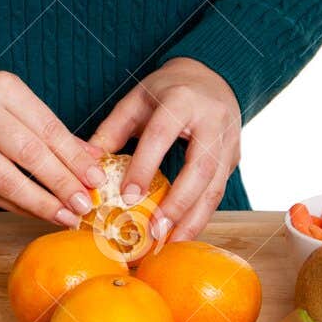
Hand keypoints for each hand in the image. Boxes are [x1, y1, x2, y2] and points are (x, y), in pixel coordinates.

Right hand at [0, 69, 107, 227]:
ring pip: (9, 180)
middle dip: (63, 183)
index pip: (47, 127)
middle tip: (86, 204)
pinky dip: (18, 207)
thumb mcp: (8, 99)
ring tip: (66, 216)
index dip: (74, 157)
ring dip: (42, 203)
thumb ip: (47, 127)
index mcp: (2, 88)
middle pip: (31, 154)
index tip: (96, 178)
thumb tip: (89, 158)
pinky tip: (37, 214)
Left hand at [90, 58, 241, 243]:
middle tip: (155, 232)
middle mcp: (212, 119)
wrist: (211, 77)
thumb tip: (86, 163)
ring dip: (194, 218)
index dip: (145, 166)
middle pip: (200, 167)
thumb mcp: (137, 100)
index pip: (161, 135)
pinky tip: (183, 232)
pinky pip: (219, 190)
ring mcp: (229, 140)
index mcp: (181, 99)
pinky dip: (202, 214)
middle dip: (178, 203)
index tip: (127, 197)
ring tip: (170, 243)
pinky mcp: (235, 157)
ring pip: (216, 185)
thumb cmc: (167, 90)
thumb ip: (112, 130)